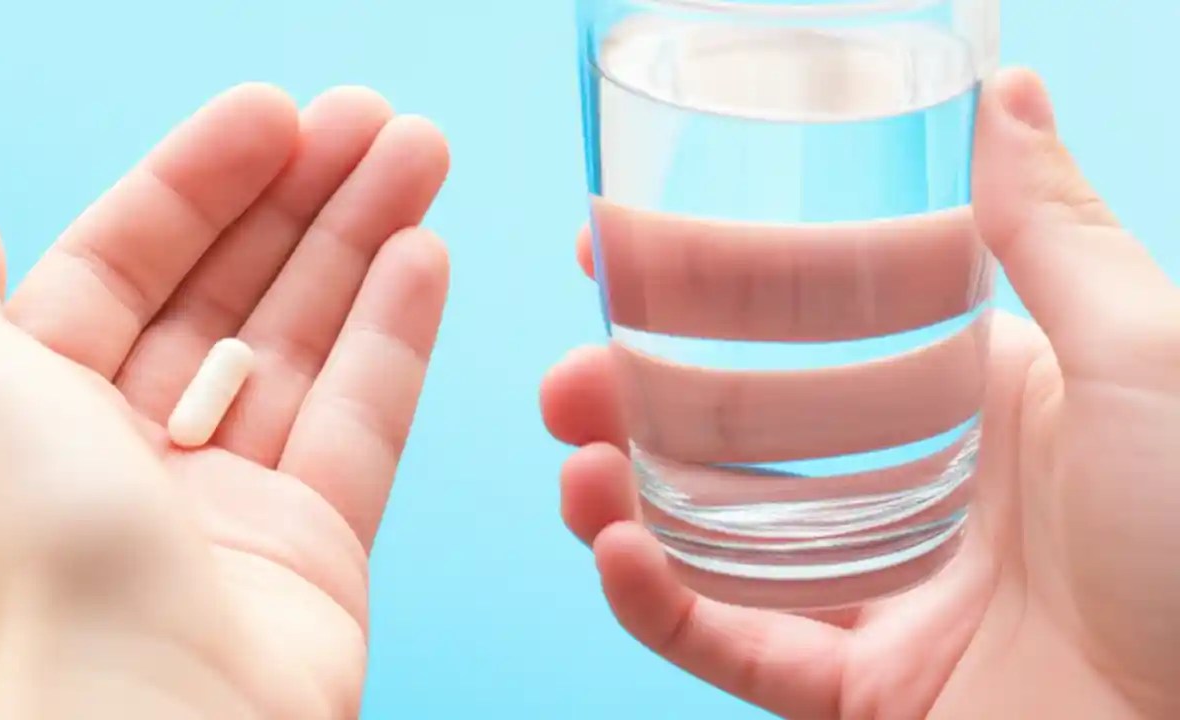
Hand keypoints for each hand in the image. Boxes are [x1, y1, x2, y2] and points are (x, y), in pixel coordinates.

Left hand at [0, 83, 448, 717]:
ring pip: (307, 343)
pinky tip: (426, 252)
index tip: (273, 115)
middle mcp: (134, 446)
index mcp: (38, 404)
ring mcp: (233, 495)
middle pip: (231, 293)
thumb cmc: (38, 548)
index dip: (197, 181)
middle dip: (304, 197)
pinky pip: (360, 417)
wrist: (155, 717)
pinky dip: (395, 333)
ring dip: (365, 242)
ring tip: (419, 153)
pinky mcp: (317, 539)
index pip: (125, 263)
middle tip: (374, 118)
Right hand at [541, 69, 1178, 718]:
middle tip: (569, 378)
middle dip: (635, 405)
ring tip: (577, 467)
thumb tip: (1005, 92)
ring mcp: (881, 598)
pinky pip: (739, 648)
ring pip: (717, 545)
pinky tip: (617, 555)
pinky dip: (664, 608)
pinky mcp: (862, 693)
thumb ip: (1055, 231)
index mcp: (967, 404)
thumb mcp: (1141, 355)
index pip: (807, 331)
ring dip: (625, 503)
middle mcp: (912, 495)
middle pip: (738, 440)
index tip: (617, 252)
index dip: (707, 294)